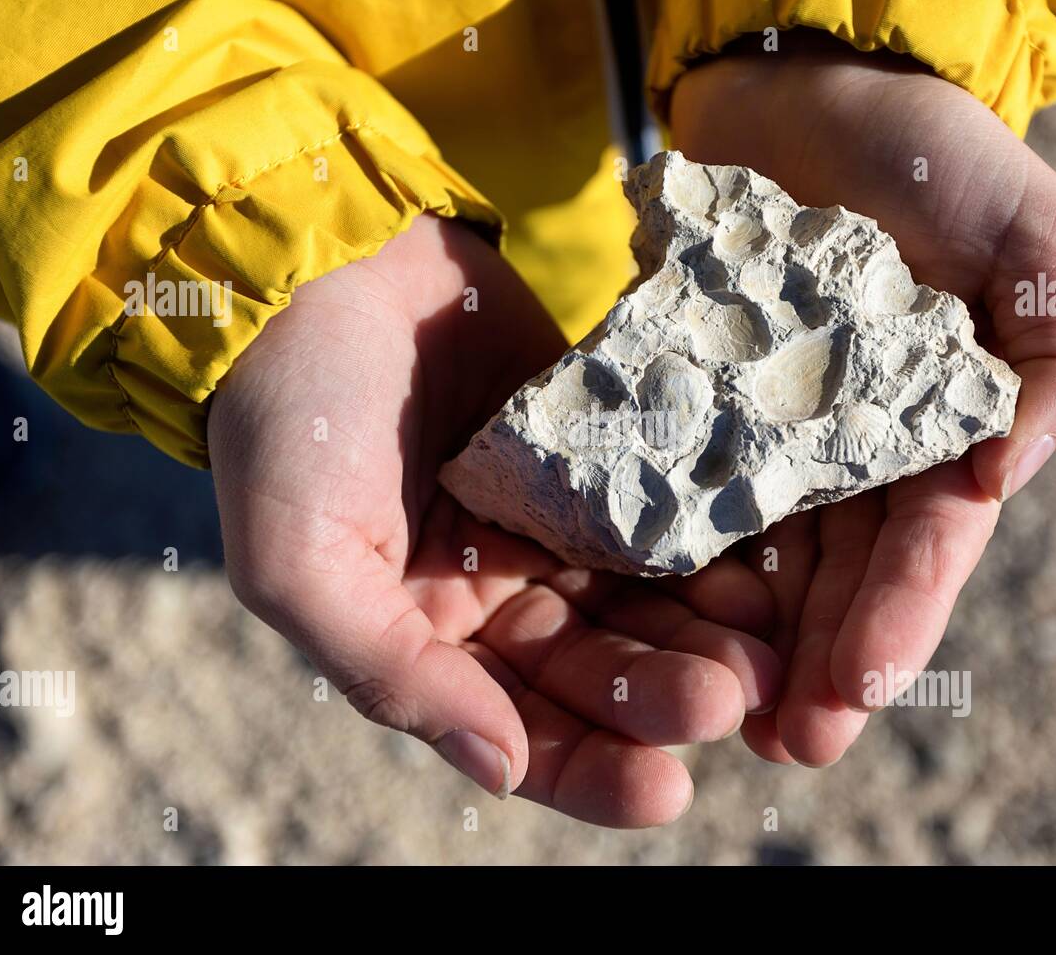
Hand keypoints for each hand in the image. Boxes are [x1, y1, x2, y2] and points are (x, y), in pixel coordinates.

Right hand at [208, 215, 777, 825]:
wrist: (324, 266)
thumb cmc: (289, 424)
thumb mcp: (301, 564)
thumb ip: (392, 673)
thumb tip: (499, 769)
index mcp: (437, 638)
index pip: (527, 731)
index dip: (595, 769)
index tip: (665, 789)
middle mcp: (510, 592)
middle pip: (606, 670)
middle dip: (667, 694)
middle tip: (728, 697)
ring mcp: (565, 521)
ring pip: (652, 600)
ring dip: (707, 632)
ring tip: (765, 646)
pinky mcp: (607, 451)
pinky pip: (670, 509)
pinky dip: (715, 540)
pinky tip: (763, 562)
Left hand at [671, 36, 1055, 765]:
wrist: (811, 94)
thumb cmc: (938, 158)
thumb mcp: (1038, 237)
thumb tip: (1012, 469)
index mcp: (940, 434)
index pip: (924, 544)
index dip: (896, 618)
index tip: (855, 690)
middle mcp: (854, 454)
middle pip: (835, 576)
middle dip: (812, 662)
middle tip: (779, 743)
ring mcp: (769, 435)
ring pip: (755, 551)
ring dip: (736, 634)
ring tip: (706, 708)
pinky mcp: (695, 404)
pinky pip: (678, 480)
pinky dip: (665, 544)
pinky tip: (638, 607)